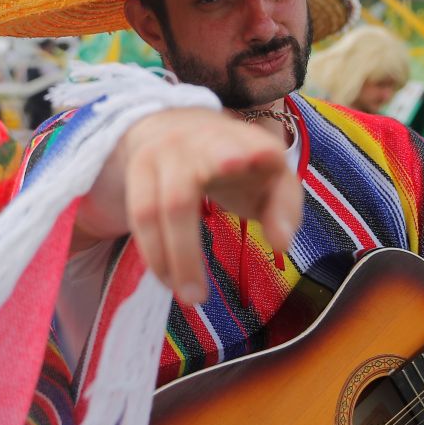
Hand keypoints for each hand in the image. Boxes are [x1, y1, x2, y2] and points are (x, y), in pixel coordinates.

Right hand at [104, 108, 301, 303]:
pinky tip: (171, 281)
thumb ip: (284, 208)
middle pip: (182, 192)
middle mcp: (195, 143)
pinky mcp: (139, 170)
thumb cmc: (238, 163)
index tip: (244, 166)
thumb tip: (281, 245)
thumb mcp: (271, 178)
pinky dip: (155, 254)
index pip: (240, 145)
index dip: (235, 155)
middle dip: (185, 241)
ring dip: (172, 262)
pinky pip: (140, 217)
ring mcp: (161, 155)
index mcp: (242, 140)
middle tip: (197, 295)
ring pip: (156, 213)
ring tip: (192, 299)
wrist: (180, 126)